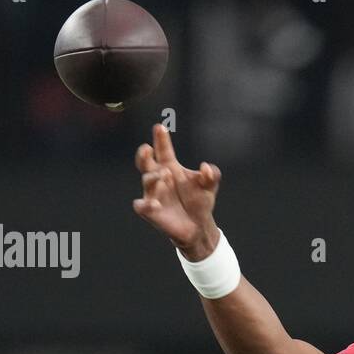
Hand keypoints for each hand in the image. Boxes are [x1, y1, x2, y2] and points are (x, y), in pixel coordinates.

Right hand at [132, 124, 221, 259]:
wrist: (198, 227)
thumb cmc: (199, 202)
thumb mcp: (210, 187)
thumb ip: (212, 175)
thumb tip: (205, 168)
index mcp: (170, 167)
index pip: (163, 150)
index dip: (160, 139)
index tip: (160, 127)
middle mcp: (159, 178)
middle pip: (145, 162)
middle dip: (143, 154)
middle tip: (148, 148)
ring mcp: (153, 194)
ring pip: (146, 180)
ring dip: (153, 177)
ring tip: (164, 176)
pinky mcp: (151, 211)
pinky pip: (142, 205)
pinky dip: (147, 204)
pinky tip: (156, 203)